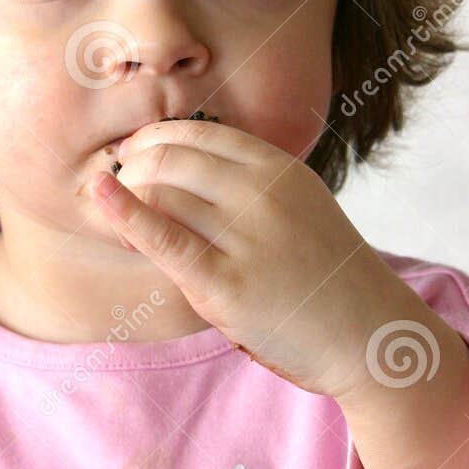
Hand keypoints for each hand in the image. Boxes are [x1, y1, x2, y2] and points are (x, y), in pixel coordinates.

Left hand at [89, 119, 406, 401]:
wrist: (370, 334)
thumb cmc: (324, 274)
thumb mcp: (299, 206)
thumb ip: (250, 183)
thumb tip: (180, 162)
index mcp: (279, 169)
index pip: (196, 133)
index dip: (154, 138)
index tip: (135, 153)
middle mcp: (263, 195)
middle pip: (170, 158)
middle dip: (132, 163)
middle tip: (117, 180)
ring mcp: (246, 239)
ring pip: (161, 192)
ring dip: (125, 194)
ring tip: (113, 210)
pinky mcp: (227, 285)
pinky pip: (163, 239)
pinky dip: (123, 213)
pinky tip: (99, 195)